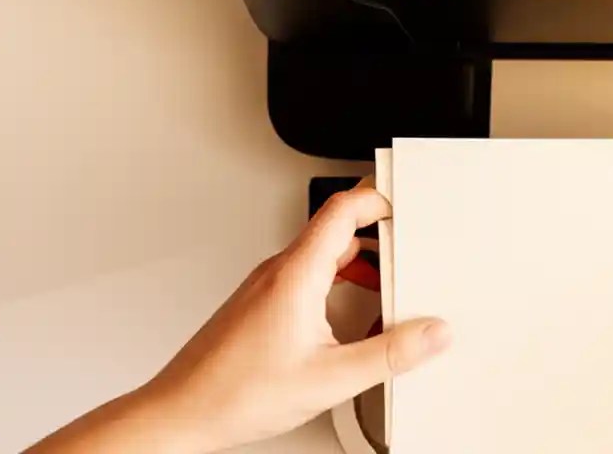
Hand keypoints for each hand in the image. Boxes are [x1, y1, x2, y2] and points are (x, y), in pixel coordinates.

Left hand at [28, 184, 450, 453]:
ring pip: (323, 254)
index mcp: (296, 275)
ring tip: (388, 286)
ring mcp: (267, 286)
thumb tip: (431, 334)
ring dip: (359, 262)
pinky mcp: (261, 304)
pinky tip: (351, 315)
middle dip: (378, 232)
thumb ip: (390, 354)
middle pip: (336, 228)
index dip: (378, 197)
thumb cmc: (234, 393)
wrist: (181, 415)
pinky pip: (307, 276)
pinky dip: (337, 283)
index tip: (406, 202)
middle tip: (408, 245)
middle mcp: (279, 272)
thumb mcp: (330, 378)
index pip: (341, 208)